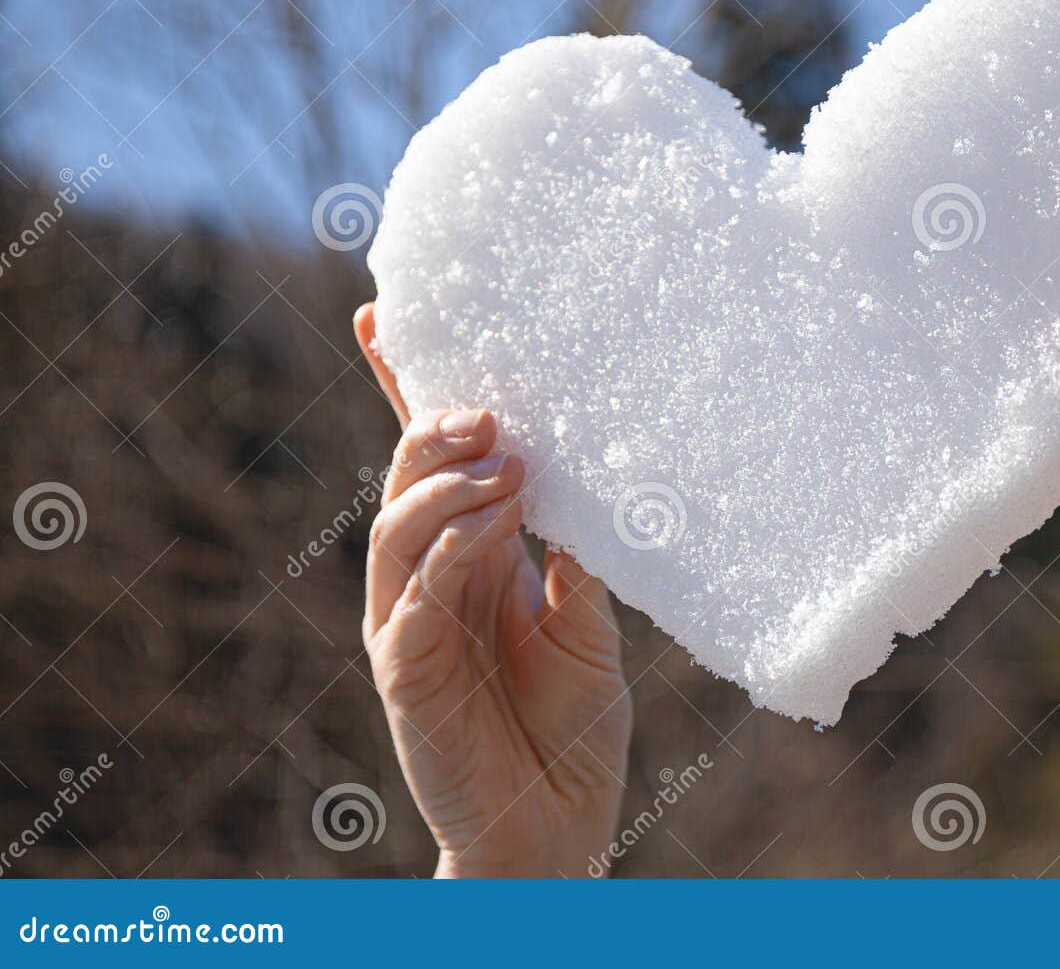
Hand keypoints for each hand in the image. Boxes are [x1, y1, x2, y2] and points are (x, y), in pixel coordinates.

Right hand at [353, 303, 631, 876]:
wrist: (556, 827)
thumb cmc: (571, 726)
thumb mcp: (588, 624)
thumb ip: (573, 558)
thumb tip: (580, 475)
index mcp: (472, 553)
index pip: (432, 462)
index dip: (405, 391)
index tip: (386, 317)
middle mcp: (431, 576)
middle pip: (409, 479)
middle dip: (435, 431)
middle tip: (490, 409)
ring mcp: (407, 621)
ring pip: (397, 527)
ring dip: (445, 486)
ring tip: (502, 458)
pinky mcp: (402, 671)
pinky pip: (410, 598)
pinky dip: (445, 552)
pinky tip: (490, 523)